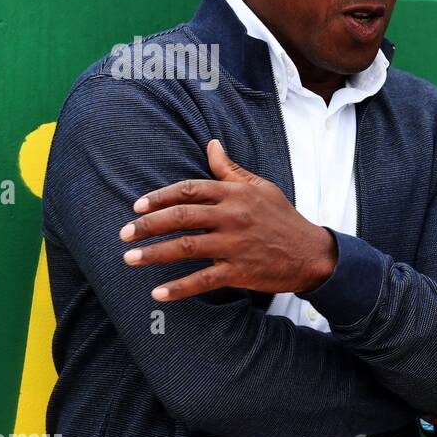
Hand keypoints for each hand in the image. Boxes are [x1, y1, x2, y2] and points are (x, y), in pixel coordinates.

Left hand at [118, 138, 337, 302]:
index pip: (189, 190)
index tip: (137, 207)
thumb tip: (211, 144)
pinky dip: (179, 288)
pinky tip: (158, 293)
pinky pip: (203, 280)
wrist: (312, 253)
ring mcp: (236, 245)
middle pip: (181, 217)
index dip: (159, 197)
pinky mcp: (240, 271)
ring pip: (186, 247)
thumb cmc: (283, 218)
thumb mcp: (260, 188)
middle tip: (124, 234)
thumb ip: (230, 170)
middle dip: (147, 225)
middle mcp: (233, 217)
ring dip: (153, 254)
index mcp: (236, 194)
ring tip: (130, 259)